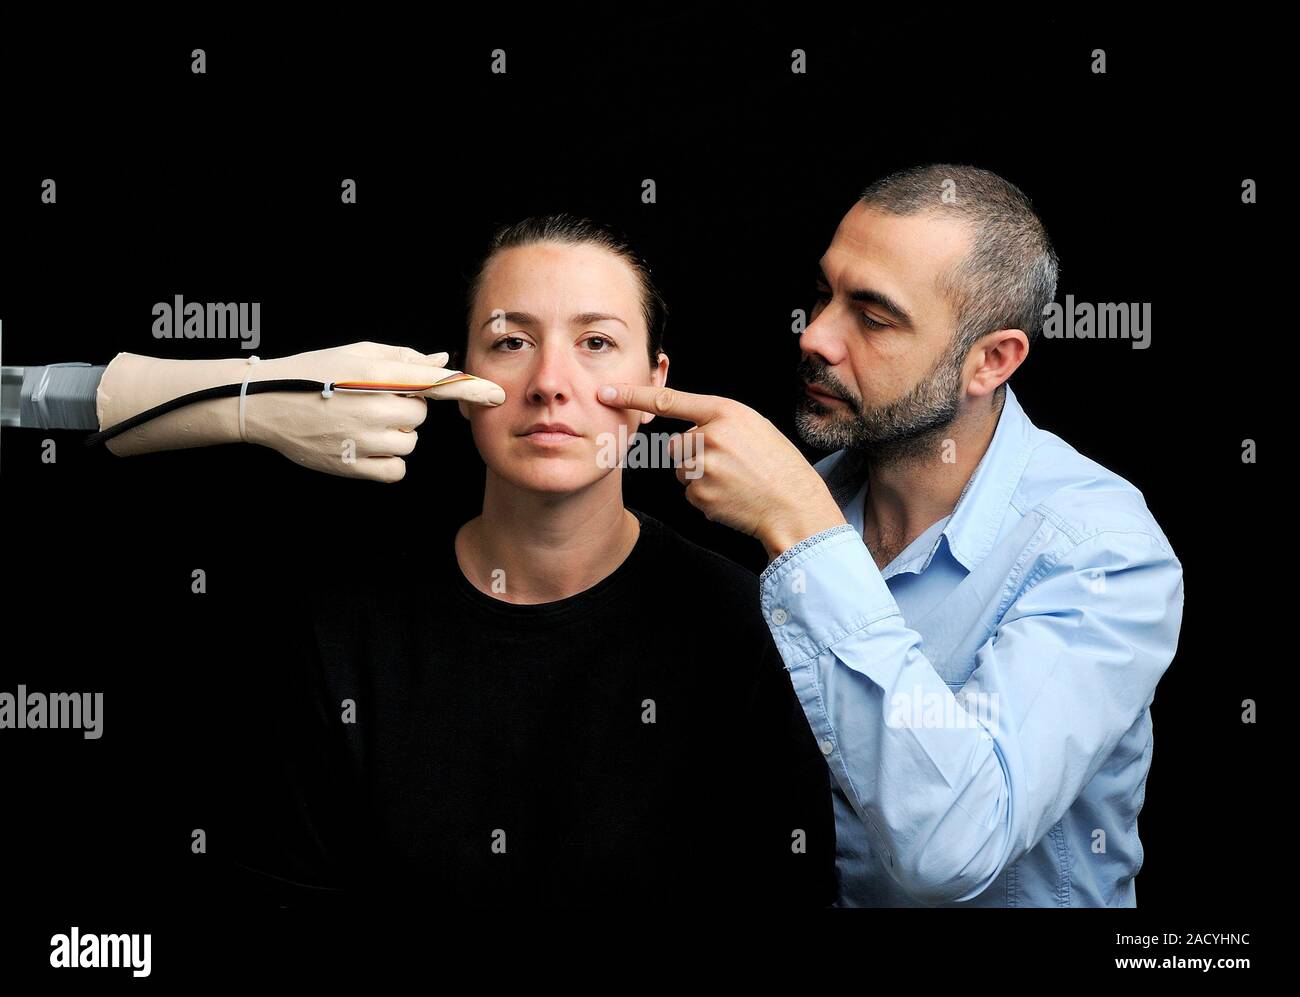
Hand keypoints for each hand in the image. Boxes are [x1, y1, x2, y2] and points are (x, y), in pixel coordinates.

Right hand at [244, 341, 504, 481]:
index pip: (435, 383)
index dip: (470, 389)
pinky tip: (364, 447)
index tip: (497, 395)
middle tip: (370, 402)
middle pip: (420, 415)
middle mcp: (374, 406)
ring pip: (409, 442)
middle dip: (403, 408)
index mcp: (377, 374)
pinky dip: (387, 462)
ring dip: (394, 435)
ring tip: (360, 424)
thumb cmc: (314, 374)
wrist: (267, 404)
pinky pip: (396, 470)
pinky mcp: (355, 466)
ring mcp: (364, 439)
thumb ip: (403, 359)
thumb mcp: (356, 354)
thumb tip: (441, 362)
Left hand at [597, 383, 845, 559]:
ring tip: (734, 481)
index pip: (669, 400)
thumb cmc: (777, 465)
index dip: (632, 395)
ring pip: (680, 470)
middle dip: (694, 455)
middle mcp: (711, 436)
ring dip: (699, 477)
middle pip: (675, 445)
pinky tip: (732, 497)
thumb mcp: (753, 427)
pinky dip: (706, 497)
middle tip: (730, 466)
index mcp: (726, 412)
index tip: (604, 392)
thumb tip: (687, 431)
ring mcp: (704, 467)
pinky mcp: (701, 495)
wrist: (795, 506)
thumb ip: (718, 421)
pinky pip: (689, 493)